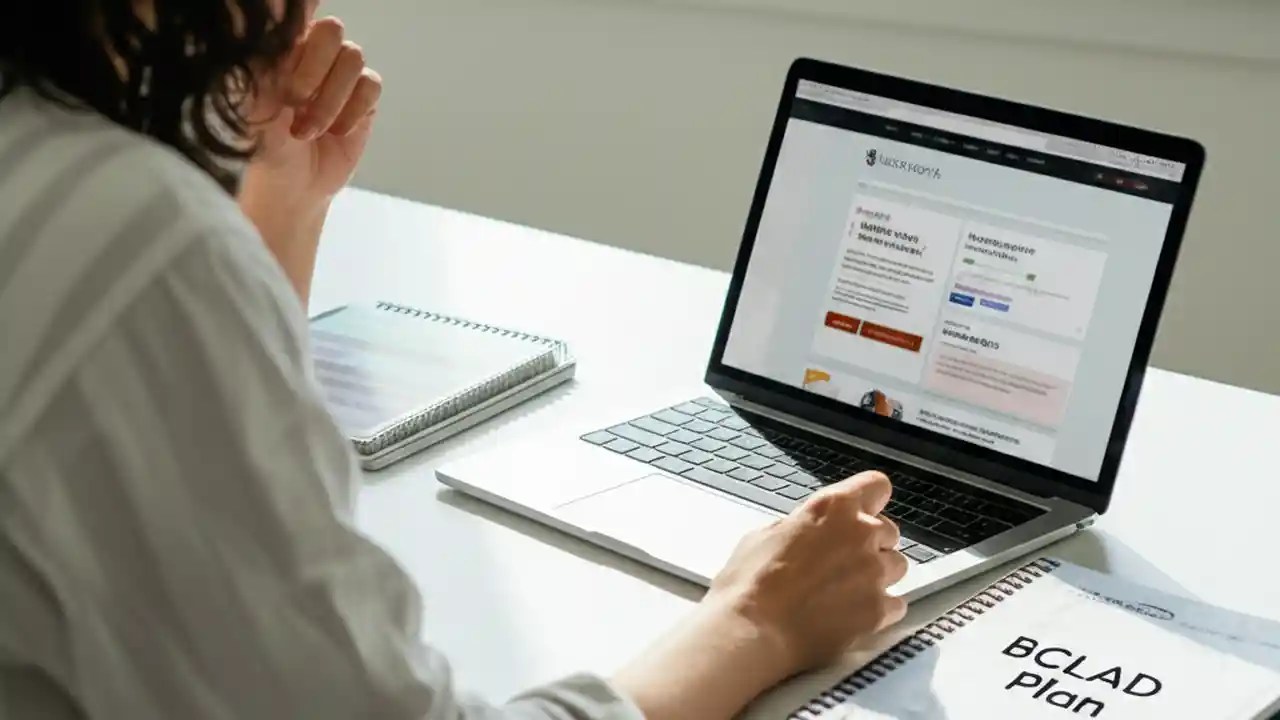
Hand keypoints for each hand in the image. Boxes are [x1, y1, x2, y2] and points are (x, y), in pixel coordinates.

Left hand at [245, 15, 382, 207]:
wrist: (291, 190)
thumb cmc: (263, 146)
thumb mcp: (254, 102)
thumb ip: (264, 59)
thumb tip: (271, 12)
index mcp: (282, 47)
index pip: (297, 10)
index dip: (304, 4)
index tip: (306, 1)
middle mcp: (313, 55)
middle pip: (332, 30)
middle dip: (313, 68)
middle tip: (294, 101)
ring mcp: (340, 76)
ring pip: (353, 59)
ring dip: (330, 99)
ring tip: (308, 130)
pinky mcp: (363, 99)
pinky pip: (370, 86)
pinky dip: (352, 111)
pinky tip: (335, 132)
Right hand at [613, 472, 907, 719]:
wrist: (752, 630)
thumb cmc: (749, 583)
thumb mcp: (766, 535)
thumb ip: (800, 526)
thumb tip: (806, 533)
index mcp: (832, 507)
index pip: (876, 485)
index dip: (871, 499)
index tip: (866, 510)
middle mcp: (861, 534)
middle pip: (889, 531)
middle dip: (871, 544)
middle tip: (845, 562)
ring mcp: (874, 572)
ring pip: (897, 567)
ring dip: (878, 575)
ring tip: (848, 592)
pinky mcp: (879, 609)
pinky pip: (896, 604)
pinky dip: (880, 609)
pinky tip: (853, 616)